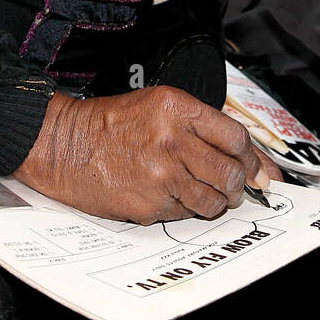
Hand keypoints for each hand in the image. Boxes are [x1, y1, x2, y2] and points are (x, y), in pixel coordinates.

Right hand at [15, 87, 280, 224]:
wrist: (63, 146)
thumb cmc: (108, 125)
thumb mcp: (157, 106)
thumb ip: (200, 126)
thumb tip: (245, 156)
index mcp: (178, 109)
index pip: (236, 137)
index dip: (253, 157)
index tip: (257, 168)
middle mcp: (173, 140)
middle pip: (231, 171)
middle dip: (239, 184)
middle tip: (235, 186)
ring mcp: (162, 174)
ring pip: (213, 199)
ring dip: (217, 202)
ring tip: (207, 195)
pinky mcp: (149, 203)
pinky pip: (185, 213)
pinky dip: (186, 209)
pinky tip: (173, 197)